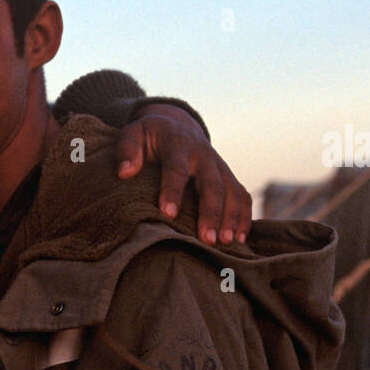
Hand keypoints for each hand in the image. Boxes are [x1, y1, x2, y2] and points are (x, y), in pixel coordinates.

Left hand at [114, 104, 250, 244]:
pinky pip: (242, 195)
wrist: (176, 126)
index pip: (176, 169)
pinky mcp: (228, 176)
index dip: (172, 191)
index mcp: (177, 144)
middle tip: (207, 239)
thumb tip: (125, 172)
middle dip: (211, 212)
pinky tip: (239, 239)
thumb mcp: (133, 134)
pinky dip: (244, 216)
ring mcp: (219, 165)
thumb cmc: (149, 137)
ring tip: (226, 243)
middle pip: (212, 184)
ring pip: (232, 190)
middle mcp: (203, 154)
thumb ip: (126, 149)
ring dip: (231, 217)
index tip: (168, 214)